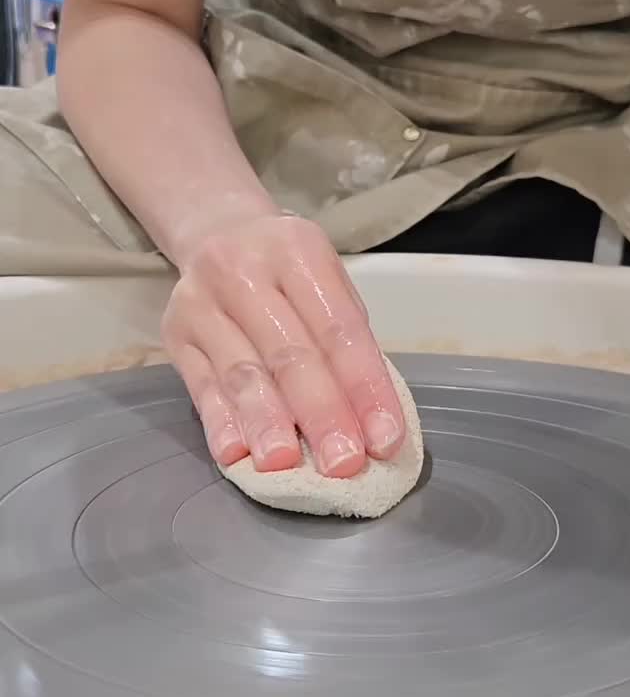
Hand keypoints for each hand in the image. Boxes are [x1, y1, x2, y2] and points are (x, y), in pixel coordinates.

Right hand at [162, 213, 405, 476]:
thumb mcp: (324, 281)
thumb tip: (368, 421)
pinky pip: (201, 385)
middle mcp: (246, 271)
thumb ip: (344, 341)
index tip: (385, 438)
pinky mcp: (176, 333)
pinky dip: (221, 423)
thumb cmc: (287, 272)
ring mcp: (203, 301)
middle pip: (290, 353)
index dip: (364, 387)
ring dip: (268, 424)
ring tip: (286, 465)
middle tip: (343, 463)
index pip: (339, 329)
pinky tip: (236, 454)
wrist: (217, 231)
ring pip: (243, 373)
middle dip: (321, 414)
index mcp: (300, 252)